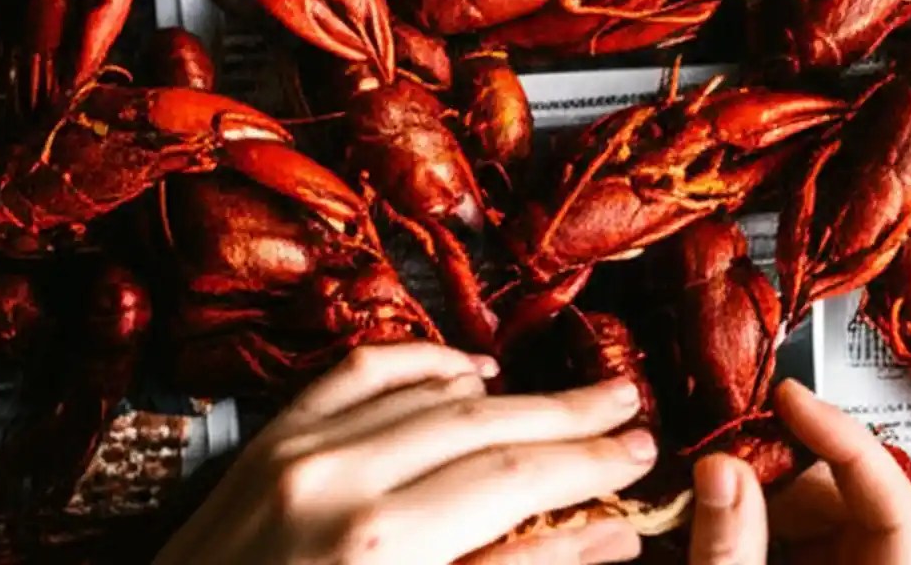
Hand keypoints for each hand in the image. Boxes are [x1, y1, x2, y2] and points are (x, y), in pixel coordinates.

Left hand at [154, 342, 657, 564]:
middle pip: (483, 426)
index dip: (588, 462)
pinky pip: (357, 373)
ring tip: (565, 395)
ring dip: (505, 391)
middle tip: (625, 404)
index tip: (640, 451)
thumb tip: (608, 535)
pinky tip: (466, 369)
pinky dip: (419, 362)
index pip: (516, 479)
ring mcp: (296, 450)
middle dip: (565, 416)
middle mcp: (338, 480)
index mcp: (380, 547)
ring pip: (428, 392)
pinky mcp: (270, 441)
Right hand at [688, 379, 910, 564]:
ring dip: (767, 508)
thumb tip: (720, 468)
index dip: (847, 443)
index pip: (901, 508)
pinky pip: (814, 545)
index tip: (789, 397)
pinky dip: (767, 532)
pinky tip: (728, 537)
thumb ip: (730, 549)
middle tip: (720, 464)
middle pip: (857, 506)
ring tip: (709, 510)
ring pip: (830, 521)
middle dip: (783, 478)